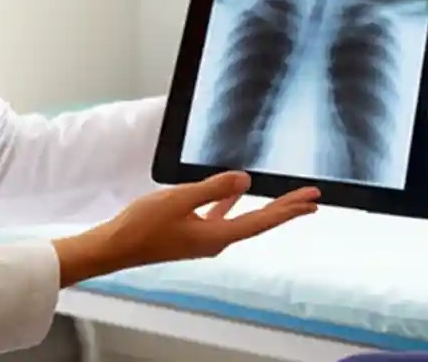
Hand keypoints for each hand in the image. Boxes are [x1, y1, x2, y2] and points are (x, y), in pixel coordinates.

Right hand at [52, 171, 319, 285]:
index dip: (289, 209)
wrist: (115, 247)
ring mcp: (203, 239)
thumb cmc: (143, 225)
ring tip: (285, 198)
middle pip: (260, 222)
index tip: (312, 200)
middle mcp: (215, 241)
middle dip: (286, 208)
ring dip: (264, 207)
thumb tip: (245, 180)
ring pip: (243, 219)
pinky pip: (221, 216)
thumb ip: (213, 188)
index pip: (263, 221)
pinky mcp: (191, 233)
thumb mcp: (180, 200)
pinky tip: (234, 193)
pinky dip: (232, 203)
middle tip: (312, 198)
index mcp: (217, 237)